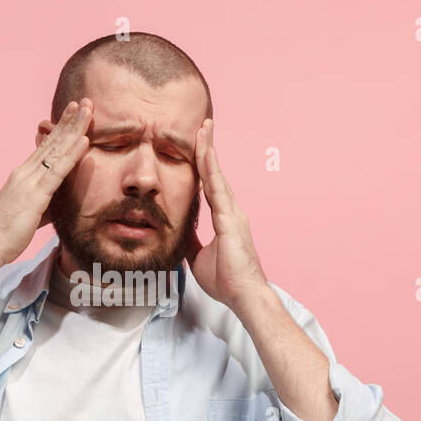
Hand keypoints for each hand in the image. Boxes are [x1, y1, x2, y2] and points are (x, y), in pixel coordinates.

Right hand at [0, 98, 92, 264]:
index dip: (60, 129)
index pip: (45, 146)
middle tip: (84, 101)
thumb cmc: (5, 234)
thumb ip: (43, 205)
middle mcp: (25, 172)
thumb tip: (54, 207)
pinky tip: (84, 140)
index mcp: (23, 175)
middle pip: (52, 141)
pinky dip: (72, 154)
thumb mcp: (29, 214)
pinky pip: (58, 171)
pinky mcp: (36, 195)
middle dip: (69, 121)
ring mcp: (30, 181)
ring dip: (74, 129)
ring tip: (87, 111)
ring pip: (57, 150)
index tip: (72, 113)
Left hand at [185, 118, 269, 311]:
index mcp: (224, 218)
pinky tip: (205, 150)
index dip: (203, 165)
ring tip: (204, 127)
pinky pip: (217, 187)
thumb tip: (177, 230)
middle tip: (202, 124)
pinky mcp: (230, 218)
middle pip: (215, 172)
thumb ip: (190, 240)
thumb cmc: (226, 280)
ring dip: (209, 150)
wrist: (243, 296)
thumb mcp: (197, 257)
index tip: (196, 146)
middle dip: (208, 148)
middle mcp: (231, 210)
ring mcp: (232, 212)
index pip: (209, 185)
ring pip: (216, 174)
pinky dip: (211, 167)